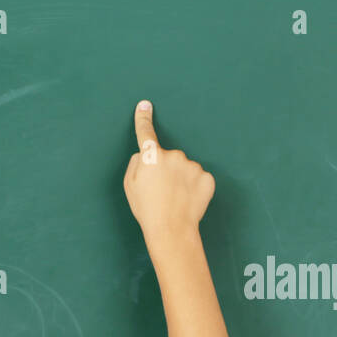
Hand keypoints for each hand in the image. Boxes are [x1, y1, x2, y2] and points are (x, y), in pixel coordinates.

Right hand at [123, 100, 214, 244]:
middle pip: (168, 158)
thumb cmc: (147, 210)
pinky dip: (193, 187)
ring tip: (174, 199)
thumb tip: (144, 156)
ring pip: (185, 168)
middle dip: (165, 170)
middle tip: (160, 192)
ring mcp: (193, 166)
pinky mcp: (207, 177)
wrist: (172, 230)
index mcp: (151, 157)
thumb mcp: (130, 187)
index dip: (143, 119)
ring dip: (181, 179)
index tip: (145, 106)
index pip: (146, 133)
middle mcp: (174, 156)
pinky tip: (187, 201)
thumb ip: (136, 165)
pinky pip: (198, 178)